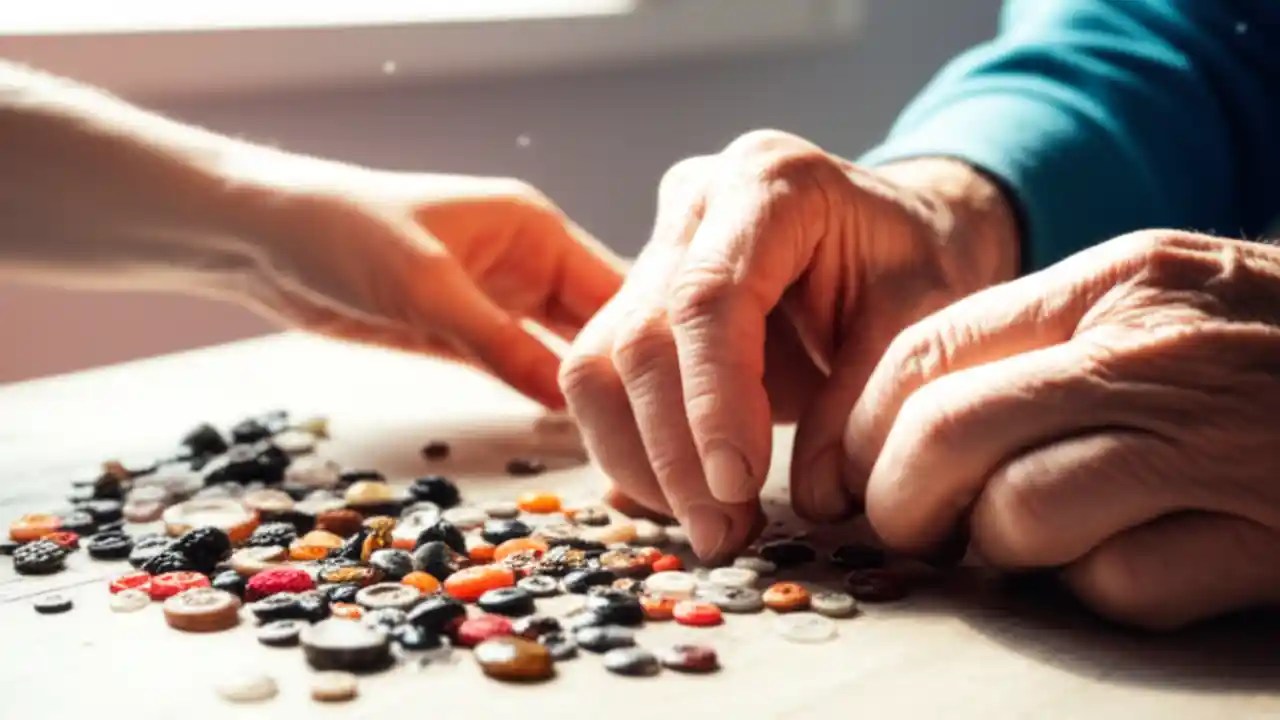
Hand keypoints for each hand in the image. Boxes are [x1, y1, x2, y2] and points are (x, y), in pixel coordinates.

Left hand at [222, 168, 623, 407]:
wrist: (266, 239)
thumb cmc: (346, 235)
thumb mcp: (430, 288)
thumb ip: (501, 342)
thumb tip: (570, 396)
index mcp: (534, 227)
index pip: (614, 284)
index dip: (645, 336)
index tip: (678, 392)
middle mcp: (527, 261)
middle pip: (596, 321)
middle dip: (623, 369)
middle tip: (661, 429)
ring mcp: (498, 299)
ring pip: (561, 349)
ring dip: (585, 387)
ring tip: (627, 437)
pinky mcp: (465, 333)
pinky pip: (519, 367)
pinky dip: (540, 394)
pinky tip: (570, 427)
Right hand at [558, 130, 1018, 560]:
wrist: (889, 229)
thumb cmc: (910, 260)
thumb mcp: (925, 313)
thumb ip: (871, 396)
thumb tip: (813, 494)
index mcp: (768, 182)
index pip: (708, 299)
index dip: (713, 402)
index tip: (739, 485)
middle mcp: (693, 204)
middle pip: (640, 338)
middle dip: (673, 453)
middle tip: (725, 533)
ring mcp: (653, 248)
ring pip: (597, 365)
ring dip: (641, 461)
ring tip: (708, 524)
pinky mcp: (633, 298)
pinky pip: (600, 382)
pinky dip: (630, 449)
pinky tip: (679, 496)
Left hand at [846, 231, 1279, 628]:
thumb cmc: (1264, 357)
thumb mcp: (1156, 306)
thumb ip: (1038, 349)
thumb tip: (898, 429)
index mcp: (1114, 287)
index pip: (925, 350)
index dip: (859, 428)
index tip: (842, 477)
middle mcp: (1154, 354)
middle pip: (947, 435)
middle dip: (898, 500)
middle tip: (906, 529)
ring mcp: (1212, 446)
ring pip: (1020, 513)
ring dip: (1001, 549)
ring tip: (1030, 542)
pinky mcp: (1263, 536)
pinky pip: (1119, 586)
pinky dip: (1106, 590)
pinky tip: (1140, 562)